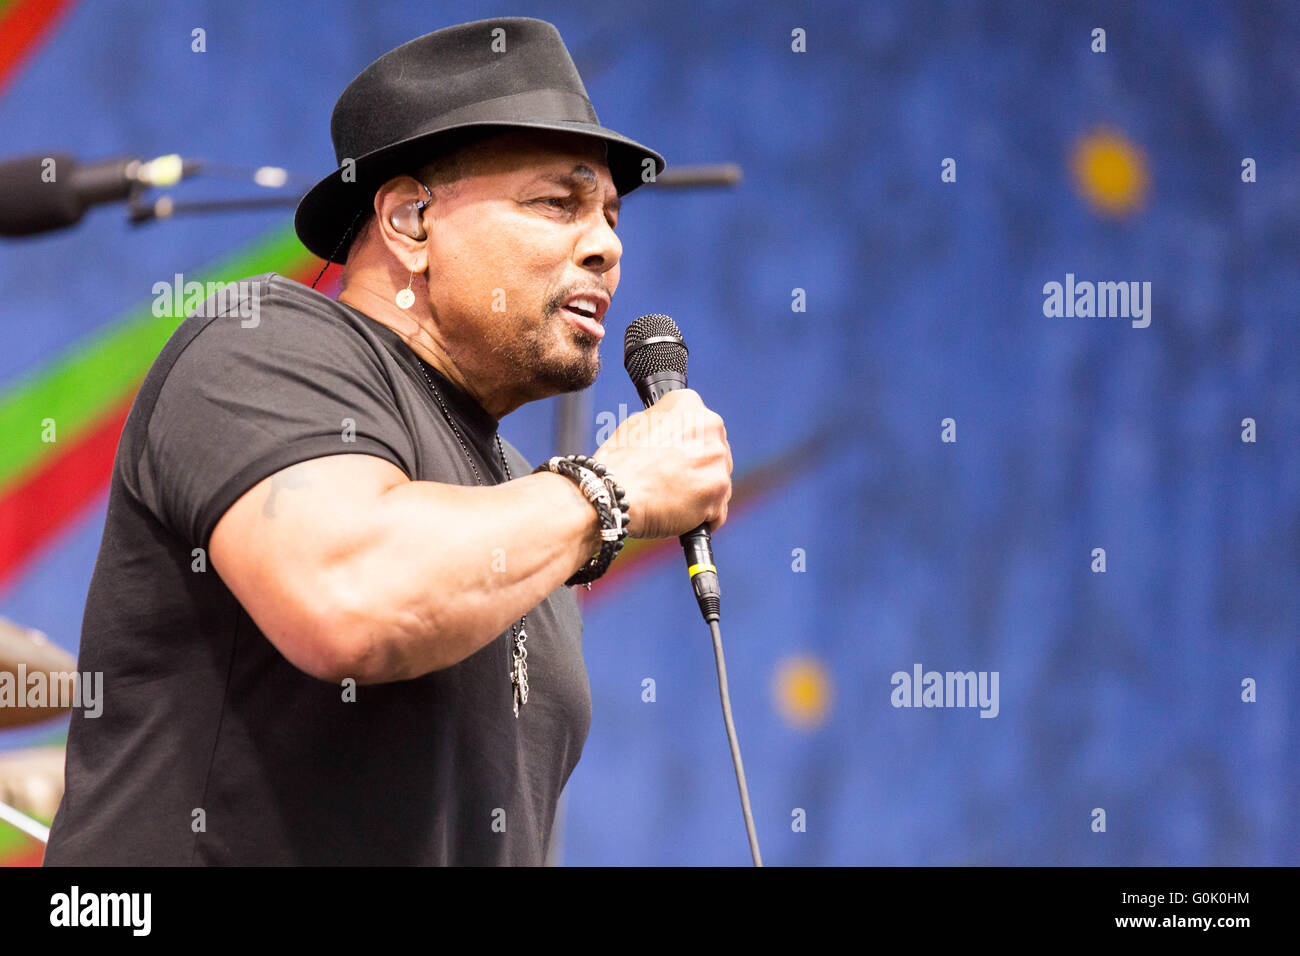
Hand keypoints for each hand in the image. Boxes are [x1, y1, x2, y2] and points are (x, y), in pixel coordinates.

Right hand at [593, 389, 732, 538]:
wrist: (613, 495)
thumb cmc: (619, 464)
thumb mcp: (636, 425)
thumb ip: (664, 422)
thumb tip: (673, 429)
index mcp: (689, 405)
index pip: (703, 427)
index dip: (688, 447)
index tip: (677, 458)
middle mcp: (710, 427)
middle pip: (715, 454)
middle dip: (698, 470)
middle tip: (672, 481)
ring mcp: (717, 459)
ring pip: (718, 482)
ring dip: (701, 494)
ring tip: (671, 498)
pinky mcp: (718, 489)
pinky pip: (717, 510)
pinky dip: (702, 517)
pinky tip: (679, 513)